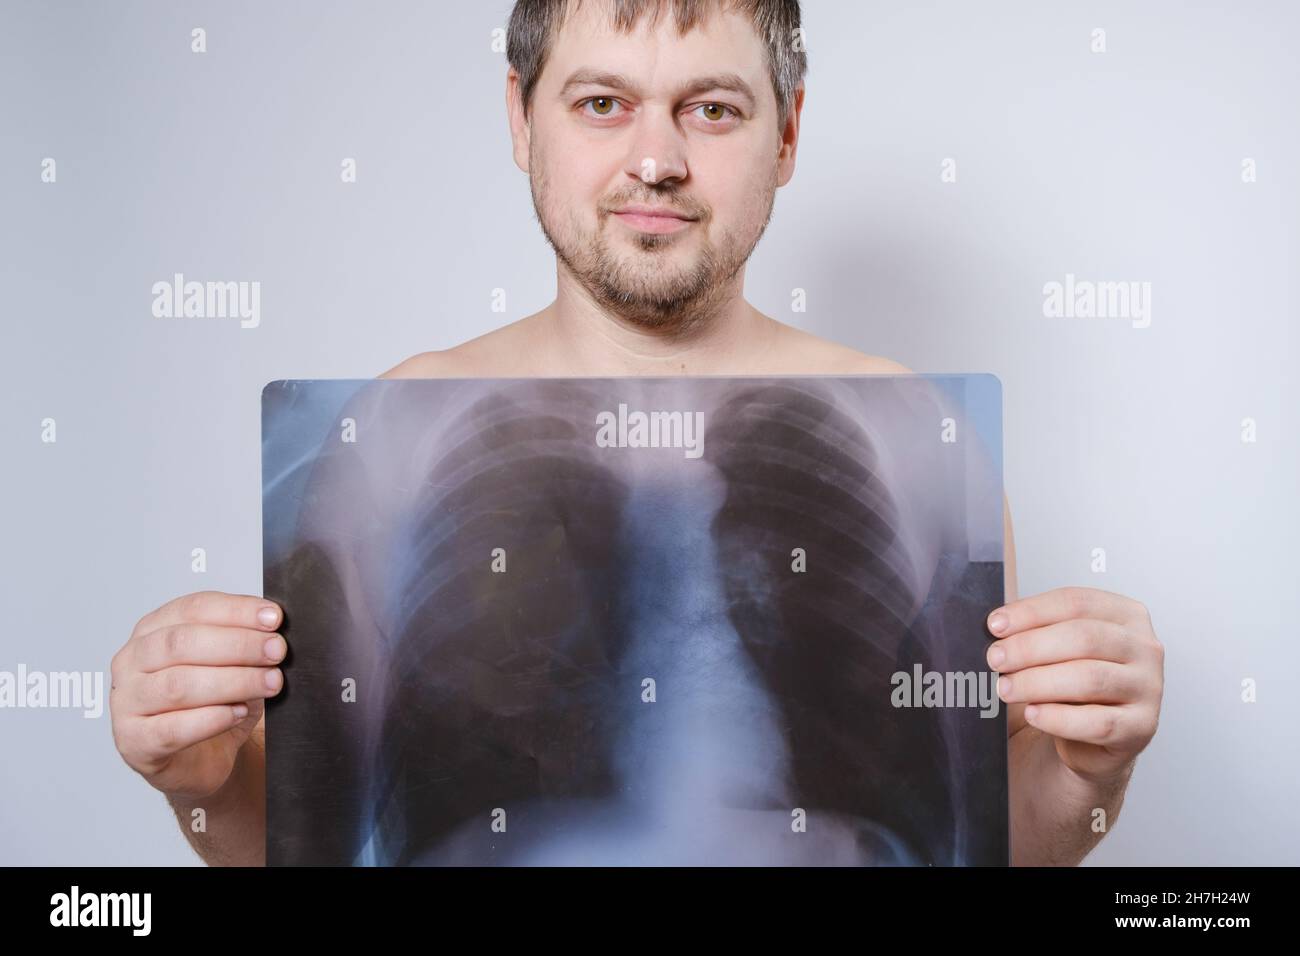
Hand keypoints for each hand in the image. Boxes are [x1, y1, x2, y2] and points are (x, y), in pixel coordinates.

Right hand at [110, 591, 285, 799]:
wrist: (200, 757)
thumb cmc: (213, 702)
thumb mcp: (228, 662)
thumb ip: (242, 638)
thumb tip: (274, 626)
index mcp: (152, 630)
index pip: (192, 608)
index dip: (236, 611)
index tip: (274, 619)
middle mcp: (131, 662)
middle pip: (182, 643)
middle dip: (239, 645)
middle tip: (277, 651)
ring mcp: (126, 703)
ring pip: (178, 685)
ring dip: (233, 682)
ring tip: (270, 683)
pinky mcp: (135, 743)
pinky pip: (172, 729)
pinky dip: (211, 719)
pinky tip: (238, 713)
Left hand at [986, 586, 1162, 781]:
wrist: (1092, 736)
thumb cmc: (1072, 684)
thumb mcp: (1058, 648)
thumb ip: (1036, 631)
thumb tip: (995, 626)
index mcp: (1124, 614)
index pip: (1076, 602)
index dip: (1031, 612)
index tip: (995, 625)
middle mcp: (1143, 648)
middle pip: (1083, 638)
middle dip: (1030, 647)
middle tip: (996, 659)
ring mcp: (1148, 688)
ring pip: (1089, 678)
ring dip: (1037, 682)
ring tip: (1006, 688)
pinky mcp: (1141, 727)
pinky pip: (1098, 722)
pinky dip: (1058, 718)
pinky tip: (1033, 714)